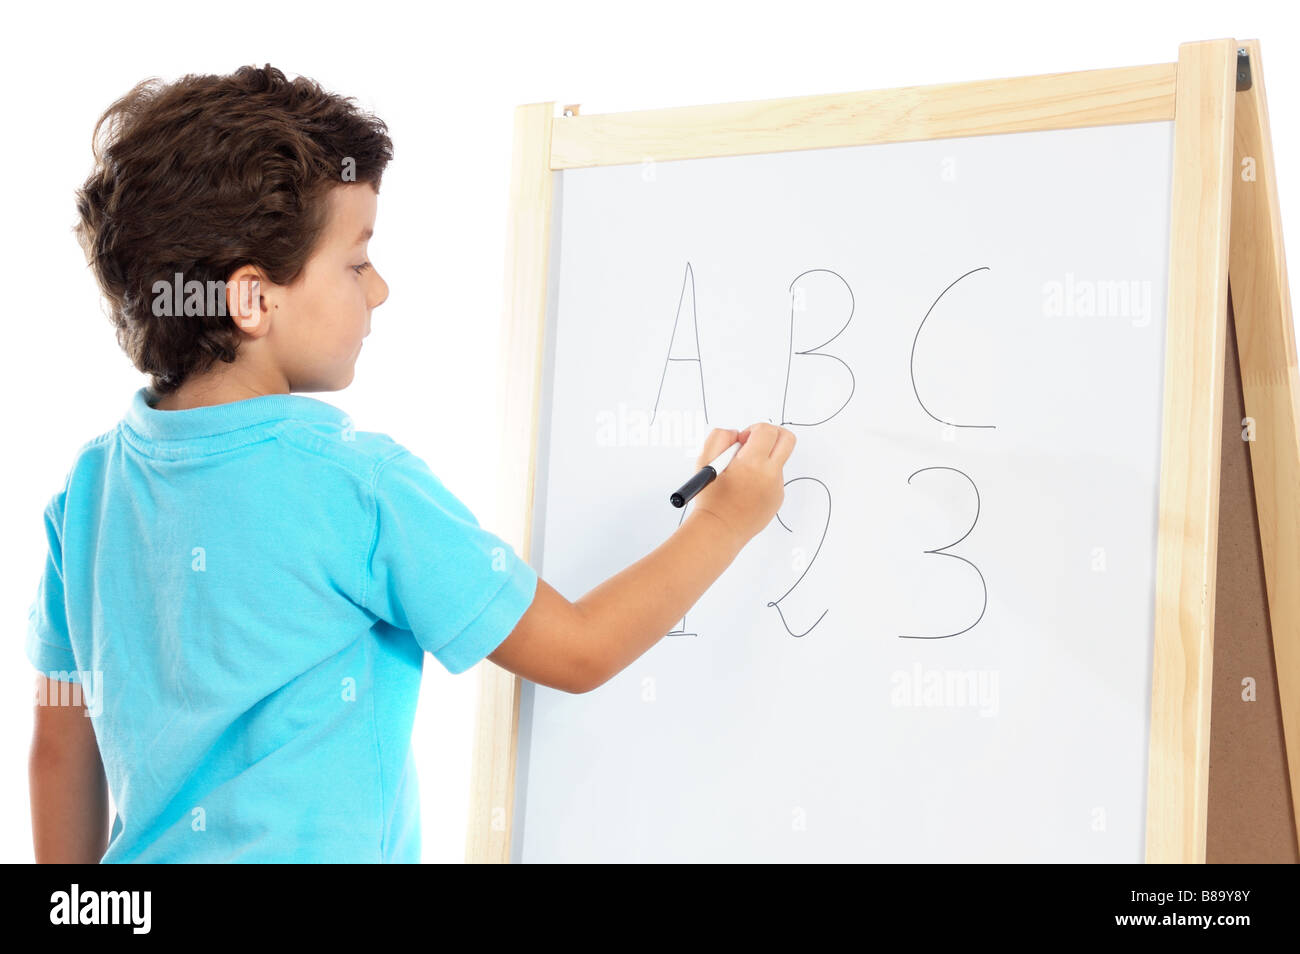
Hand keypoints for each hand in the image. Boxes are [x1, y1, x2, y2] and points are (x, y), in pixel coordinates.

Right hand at [687, 422, 795, 545]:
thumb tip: (738, 434)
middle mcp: (770, 475)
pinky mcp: (778, 499)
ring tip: (740, 476)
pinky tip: (744, 490)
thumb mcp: (705, 460)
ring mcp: (777, 488)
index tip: (741, 442)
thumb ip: (721, 437)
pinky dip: (761, 477)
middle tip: (755, 443)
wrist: (719, 531)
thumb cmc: (711, 498)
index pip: (767, 430)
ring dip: (762, 459)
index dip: (752, 430)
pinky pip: (774, 478)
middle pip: (787, 439)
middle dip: (772, 434)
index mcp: (753, 463)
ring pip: (778, 460)